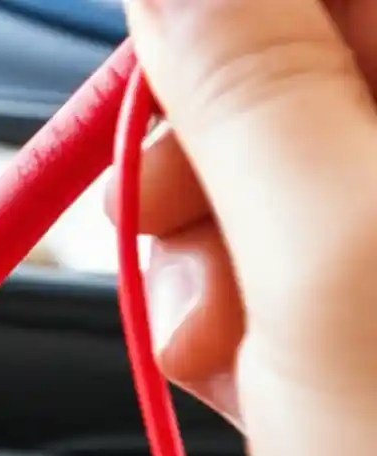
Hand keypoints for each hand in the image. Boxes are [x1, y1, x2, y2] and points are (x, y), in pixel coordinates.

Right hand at [120, 0, 376, 455]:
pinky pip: (260, 240)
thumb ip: (253, 92)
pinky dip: (215, 298)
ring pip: (258, 154)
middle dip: (198, 140)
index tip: (157, 64)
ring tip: (213, 335)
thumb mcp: (337, 275)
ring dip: (194, 242)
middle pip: (291, 52)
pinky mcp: (371, 285)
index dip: (230, 16)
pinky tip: (234, 365)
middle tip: (172, 217)